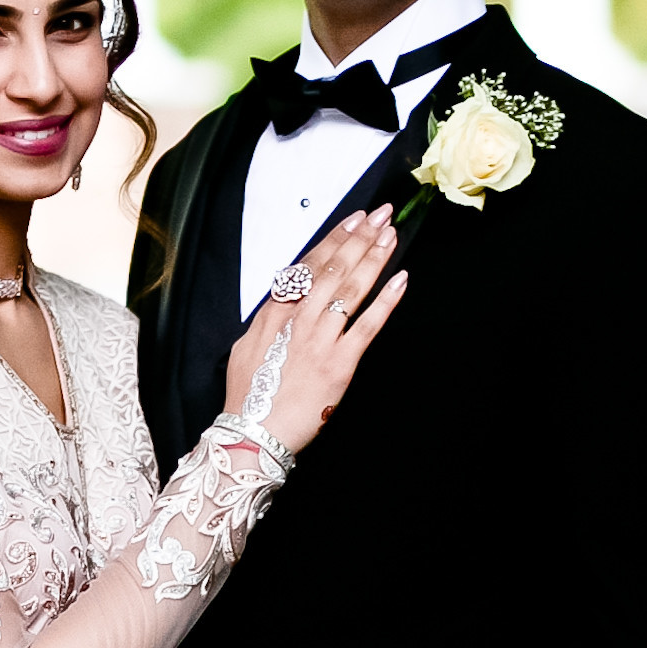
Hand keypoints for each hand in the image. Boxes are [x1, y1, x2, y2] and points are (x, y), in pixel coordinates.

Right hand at [220, 208, 405, 454]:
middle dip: (360, 237)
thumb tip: (282, 304)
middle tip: (380, 215)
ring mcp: (320, 339)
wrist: (253, 432)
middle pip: (334, 268)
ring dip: (374, 258)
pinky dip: (386, 300)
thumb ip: (268, 322)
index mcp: (274, 313)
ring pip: (352, 288)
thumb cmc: (249, 396)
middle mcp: (298, 319)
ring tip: (390, 235)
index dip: (334, 239)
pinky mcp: (339, 363)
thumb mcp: (247, 348)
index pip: (309, 265)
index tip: (353, 221)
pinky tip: (400, 280)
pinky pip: (368, 325)